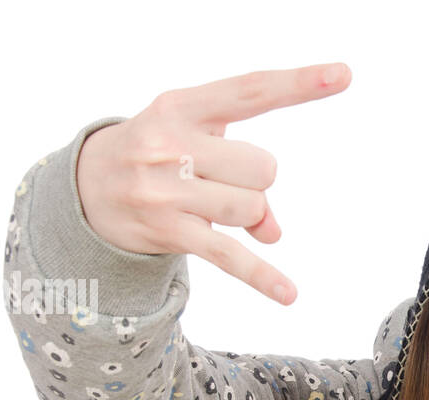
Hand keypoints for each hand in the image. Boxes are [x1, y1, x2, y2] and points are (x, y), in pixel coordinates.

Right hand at [75, 63, 351, 304]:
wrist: (84, 190)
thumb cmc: (156, 157)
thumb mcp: (193, 144)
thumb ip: (242, 172)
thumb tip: (273, 231)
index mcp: (183, 106)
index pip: (251, 90)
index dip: (300, 84)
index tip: (344, 74)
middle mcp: (172, 144)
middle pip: (264, 168)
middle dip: (256, 182)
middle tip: (218, 180)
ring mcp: (168, 190)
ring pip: (252, 209)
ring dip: (248, 216)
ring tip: (209, 207)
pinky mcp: (170, 232)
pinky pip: (231, 256)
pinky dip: (262, 277)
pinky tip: (288, 294)